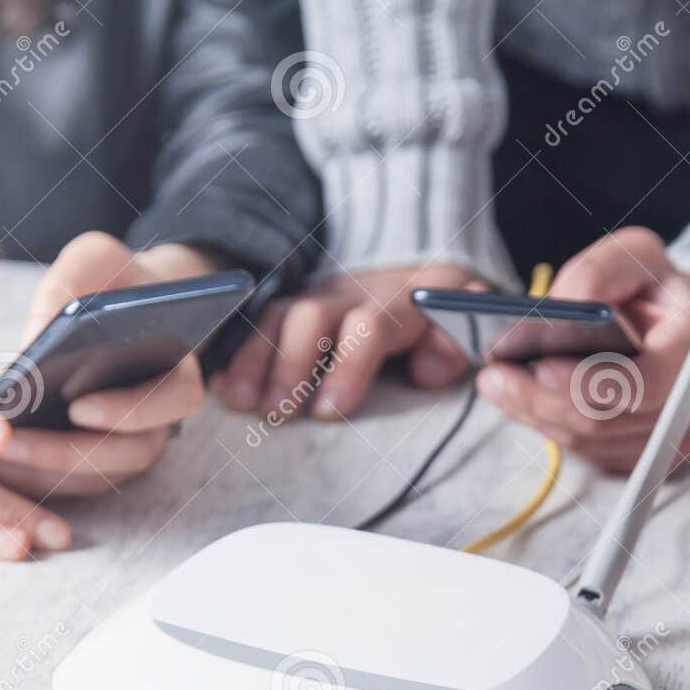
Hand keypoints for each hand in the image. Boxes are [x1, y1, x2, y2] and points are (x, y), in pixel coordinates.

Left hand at [0, 232, 223, 496]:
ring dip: (40, 474)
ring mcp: (132, 445)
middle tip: (9, 440)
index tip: (77, 407)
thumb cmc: (113, 280)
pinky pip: (71, 485)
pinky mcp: (98, 462)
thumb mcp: (97, 258)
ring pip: (96, 478)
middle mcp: (163, 418)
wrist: (118, 306)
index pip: (173, 401)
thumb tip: (37, 337)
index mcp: (180, 368)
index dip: (129, 411)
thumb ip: (74, 280)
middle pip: (127, 453)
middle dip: (65, 452)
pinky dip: (29, 480)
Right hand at [217, 264, 481, 419]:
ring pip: (276, 318)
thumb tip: (429, 368)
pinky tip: (217, 385)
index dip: (348, 367)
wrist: (424, 276)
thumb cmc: (449, 317)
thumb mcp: (472, 323)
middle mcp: (352, 296)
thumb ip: (462, 343)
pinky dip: (235, 352)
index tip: (330, 412)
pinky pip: (257, 323)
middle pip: (311, 317)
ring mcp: (318, 300)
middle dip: (290, 364)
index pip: (370, 326)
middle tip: (276, 414)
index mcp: (400, 303)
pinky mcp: (294, 312)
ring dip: (254, 360)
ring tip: (238, 403)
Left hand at [476, 228, 689, 472]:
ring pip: (590, 440)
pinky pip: (591, 452)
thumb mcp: (636, 257)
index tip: (540, 364)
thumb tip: (559, 309)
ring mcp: (673, 440)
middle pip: (604, 420)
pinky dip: (552, 426)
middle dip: (541, 398)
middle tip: (494, 376)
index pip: (644, 384)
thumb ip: (598, 274)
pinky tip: (524, 400)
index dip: (589, 382)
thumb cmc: (659, 291)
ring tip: (497, 384)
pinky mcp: (649, 457)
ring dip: (537, 414)